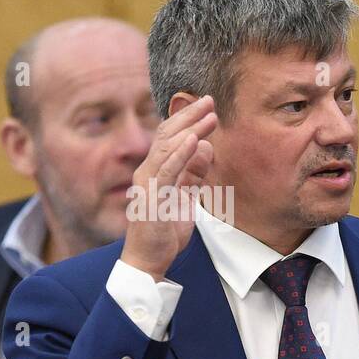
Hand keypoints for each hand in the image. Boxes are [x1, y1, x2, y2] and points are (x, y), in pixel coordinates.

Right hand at [120, 95, 217, 280]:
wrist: (148, 258)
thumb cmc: (165, 230)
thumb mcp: (185, 198)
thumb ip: (193, 174)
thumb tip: (206, 148)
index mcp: (157, 171)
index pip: (172, 138)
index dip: (189, 120)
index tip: (208, 107)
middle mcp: (149, 171)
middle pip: (169, 135)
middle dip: (190, 116)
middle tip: (210, 100)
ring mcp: (149, 182)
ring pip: (169, 147)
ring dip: (190, 129)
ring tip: (210, 114)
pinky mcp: (153, 196)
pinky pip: (168, 170)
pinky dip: (181, 153)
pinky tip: (194, 139)